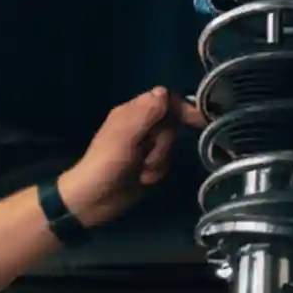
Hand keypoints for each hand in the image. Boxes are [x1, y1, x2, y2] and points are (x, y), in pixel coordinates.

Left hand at [58, 86, 204, 227]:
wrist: (93, 200)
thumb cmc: (106, 164)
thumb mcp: (125, 135)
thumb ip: (146, 113)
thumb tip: (164, 91)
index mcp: (132, 112)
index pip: (165, 99)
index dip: (182, 108)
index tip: (199, 121)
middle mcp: (140, 125)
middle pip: (170, 125)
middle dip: (164, 143)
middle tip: (147, 156)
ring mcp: (144, 146)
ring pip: (170, 146)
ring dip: (159, 161)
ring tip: (142, 172)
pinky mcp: (148, 164)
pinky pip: (165, 162)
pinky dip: (157, 172)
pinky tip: (144, 179)